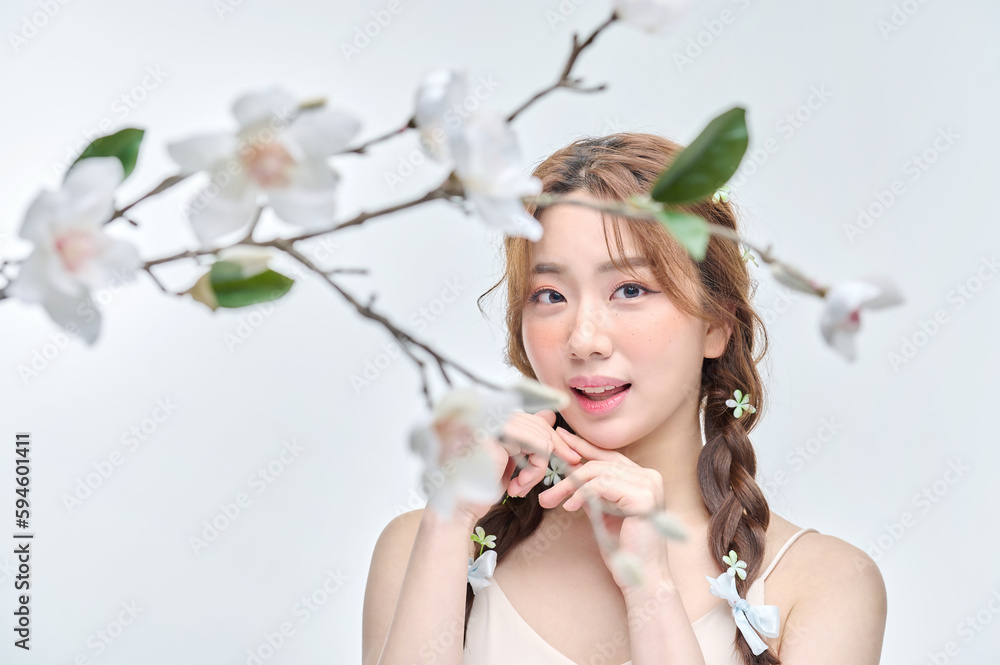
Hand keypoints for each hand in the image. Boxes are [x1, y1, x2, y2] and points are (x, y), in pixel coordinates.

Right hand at [453, 410, 582, 522]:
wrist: (460, 507)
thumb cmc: (482, 486)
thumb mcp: (512, 460)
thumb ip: (528, 439)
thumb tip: (550, 414)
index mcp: (494, 418)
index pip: (534, 420)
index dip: (554, 440)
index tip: (570, 458)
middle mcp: (493, 414)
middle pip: (541, 426)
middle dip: (552, 454)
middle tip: (540, 479)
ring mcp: (495, 421)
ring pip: (542, 438)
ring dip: (537, 470)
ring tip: (521, 488)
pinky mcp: (500, 434)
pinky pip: (539, 447)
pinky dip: (535, 472)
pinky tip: (518, 487)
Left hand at [537, 426, 671, 588]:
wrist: (640, 575)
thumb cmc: (623, 548)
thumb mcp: (604, 512)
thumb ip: (594, 492)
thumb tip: (573, 478)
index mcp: (643, 477)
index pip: (608, 456)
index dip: (582, 446)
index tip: (559, 439)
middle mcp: (649, 476)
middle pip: (599, 464)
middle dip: (567, 474)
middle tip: (546, 490)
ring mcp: (649, 484)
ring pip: (598, 472)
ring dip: (569, 486)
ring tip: (552, 500)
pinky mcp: (643, 497)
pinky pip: (602, 485)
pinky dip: (582, 494)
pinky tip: (570, 506)